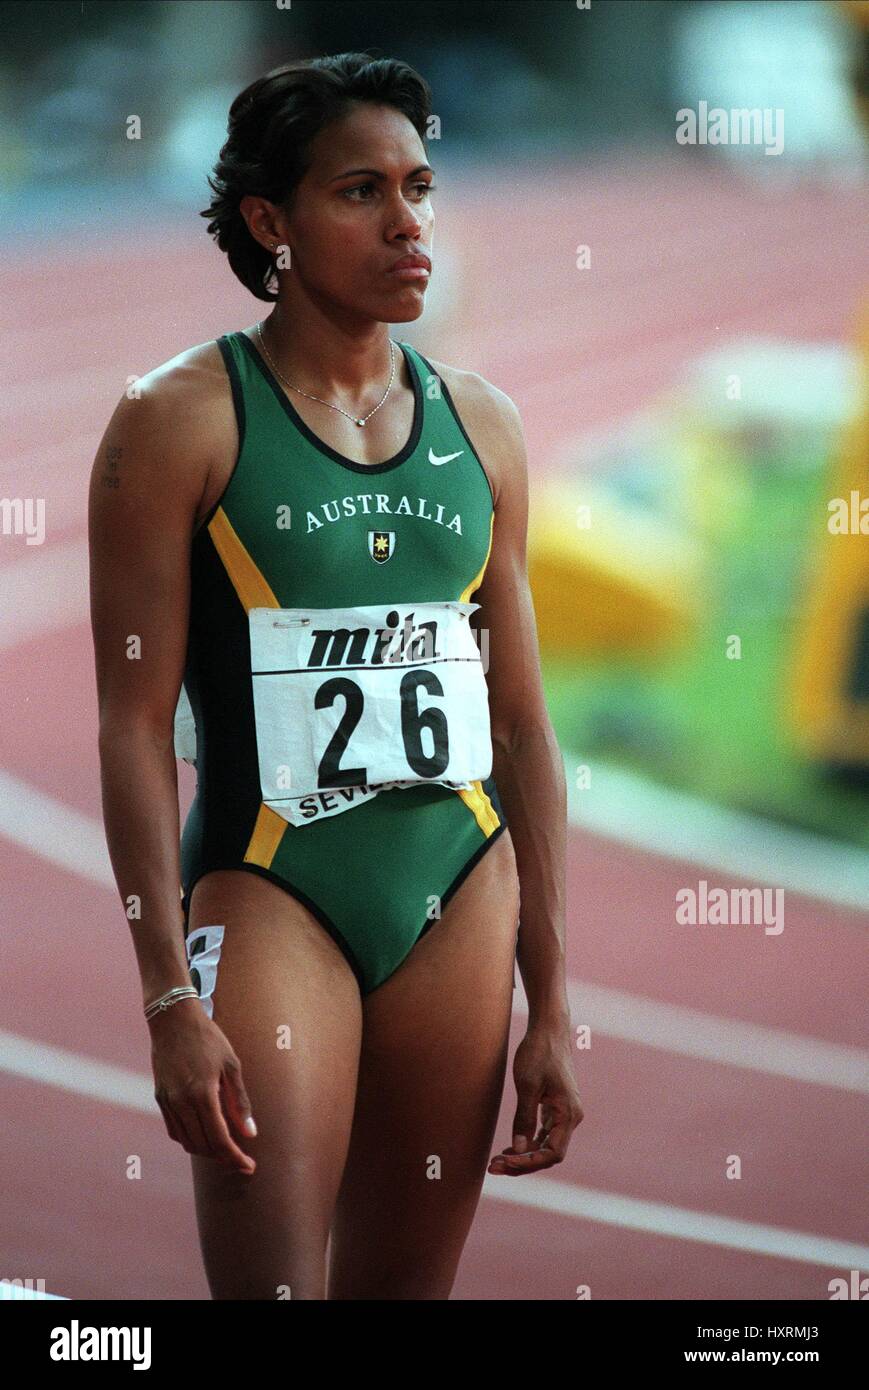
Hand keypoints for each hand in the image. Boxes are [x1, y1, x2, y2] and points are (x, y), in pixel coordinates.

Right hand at [150, 1002, 257, 1174]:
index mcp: (203, 1093)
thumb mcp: (232, 1065)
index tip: (249, 1166)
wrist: (173, 1019)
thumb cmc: (208, 1039)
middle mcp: (182, 1102)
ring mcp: (168, 1101)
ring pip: (187, 1142)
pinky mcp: (160, 1098)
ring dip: (206, 1151)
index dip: (235, 1157)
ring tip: (225, 1148)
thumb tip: (250, 1133)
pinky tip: (203, 1135)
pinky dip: (189, 1139)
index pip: (220, 1138)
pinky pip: (174, 1130)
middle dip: (223, 1157)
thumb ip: (240, 1102)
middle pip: (203, 1145)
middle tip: (240, 1159)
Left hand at [488, 1016, 582, 1175]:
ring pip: (546, 1145)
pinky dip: (529, 1143)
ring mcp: (564, 1113)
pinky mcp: (556, 1107)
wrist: (549, 1029)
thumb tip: (519, 1150)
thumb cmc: (539, 1052)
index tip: (505, 1161)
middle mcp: (571, 1117)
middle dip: (522, 1163)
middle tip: (493, 1166)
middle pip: (549, 1154)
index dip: (529, 1162)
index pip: (552, 1153)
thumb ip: (524, 1119)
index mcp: (569, 1114)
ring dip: (524, 1156)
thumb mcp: (527, 1086)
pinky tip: (511, 1149)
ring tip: (497, 1161)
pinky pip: (544, 1134)